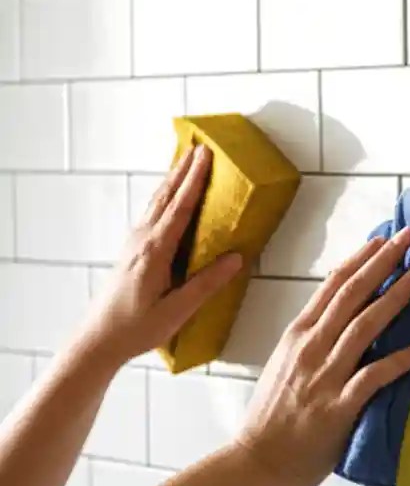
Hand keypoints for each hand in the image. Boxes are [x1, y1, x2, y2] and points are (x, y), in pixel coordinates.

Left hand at [79, 145, 242, 364]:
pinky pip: (152, 213)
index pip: (179, 208)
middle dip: (183, 171)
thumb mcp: (176, 311)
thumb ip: (206, 284)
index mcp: (155, 252)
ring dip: (172, 180)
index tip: (205, 156)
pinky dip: (164, 197)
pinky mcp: (133, 251)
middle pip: (165, 197)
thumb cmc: (136, 328)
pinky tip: (169, 196)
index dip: (194, 181)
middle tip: (198, 146)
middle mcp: (142, 241)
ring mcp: (134, 244)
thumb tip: (236, 258)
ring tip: (185, 161)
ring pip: (156, 203)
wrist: (98, 339)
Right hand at [234, 227, 409, 485]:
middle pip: (351, 294)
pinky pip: (373, 376)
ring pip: (364, 326)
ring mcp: (325, 375)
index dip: (360, 259)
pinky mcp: (339, 406)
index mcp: (297, 334)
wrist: (257, 461)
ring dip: (394, 299)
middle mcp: (311, 347)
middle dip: (382, 262)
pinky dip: (399, 361)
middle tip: (408, 237)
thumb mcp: (286, 363)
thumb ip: (313, 338)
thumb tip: (342, 316)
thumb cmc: (273, 415)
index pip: (332, 285)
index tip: (382, 239)